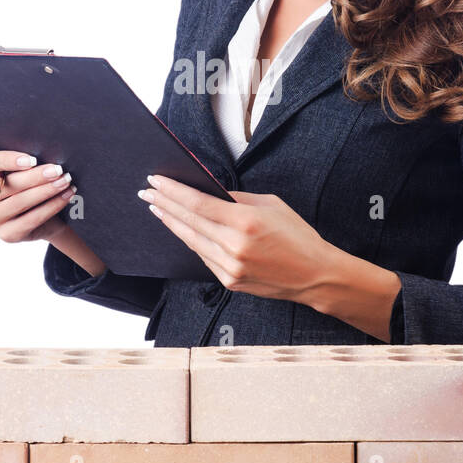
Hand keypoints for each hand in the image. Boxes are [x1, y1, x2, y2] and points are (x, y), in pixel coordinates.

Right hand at [0, 135, 75, 242]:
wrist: (42, 213)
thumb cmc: (27, 179)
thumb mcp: (18, 163)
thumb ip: (3, 147)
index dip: (6, 160)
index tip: (32, 159)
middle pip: (7, 185)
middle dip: (36, 176)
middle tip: (59, 169)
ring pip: (21, 202)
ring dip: (47, 190)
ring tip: (66, 181)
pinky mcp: (7, 234)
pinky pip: (32, 219)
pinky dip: (52, 206)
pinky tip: (66, 195)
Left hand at [137, 174, 331, 301]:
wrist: (315, 276)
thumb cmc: (299, 237)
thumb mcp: (272, 205)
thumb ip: (238, 199)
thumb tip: (211, 192)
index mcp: (246, 222)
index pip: (198, 203)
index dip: (173, 191)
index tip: (157, 181)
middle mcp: (234, 246)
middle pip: (188, 222)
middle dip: (164, 204)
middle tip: (147, 192)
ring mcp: (230, 267)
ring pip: (191, 241)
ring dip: (172, 223)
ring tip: (157, 209)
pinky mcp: (230, 282)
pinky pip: (204, 257)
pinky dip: (192, 241)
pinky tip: (183, 230)